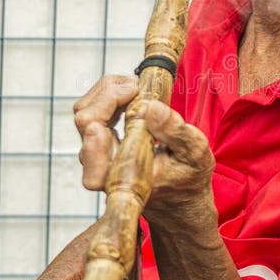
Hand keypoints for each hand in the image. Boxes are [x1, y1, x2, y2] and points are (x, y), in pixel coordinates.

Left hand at [74, 74, 215, 228]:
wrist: (179, 190)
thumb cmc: (186, 176)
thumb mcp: (194, 154)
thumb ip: (176, 133)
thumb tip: (151, 108)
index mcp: (122, 181)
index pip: (93, 165)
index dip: (97, 141)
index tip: (119, 114)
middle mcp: (102, 167)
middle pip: (86, 122)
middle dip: (110, 96)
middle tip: (138, 88)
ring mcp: (97, 151)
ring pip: (85, 110)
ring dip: (110, 91)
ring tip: (138, 88)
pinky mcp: (98, 136)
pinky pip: (91, 107)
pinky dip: (110, 93)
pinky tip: (131, 92)